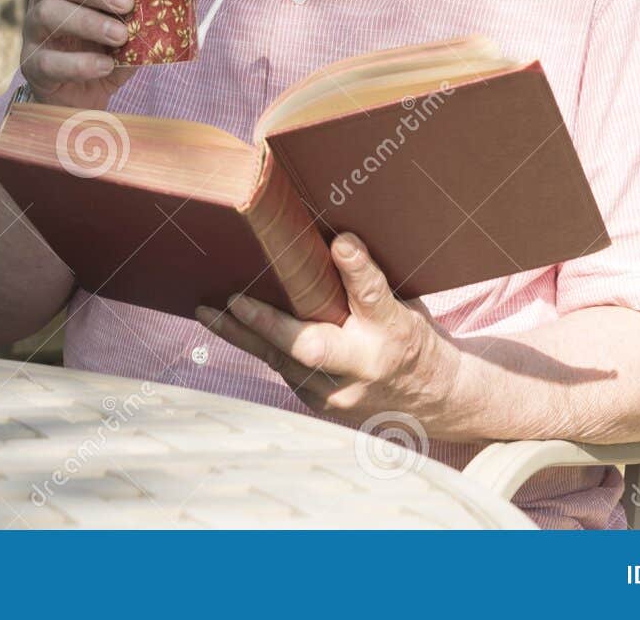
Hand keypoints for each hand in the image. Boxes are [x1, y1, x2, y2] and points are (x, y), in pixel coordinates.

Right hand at [21, 0, 135, 108]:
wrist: (83, 98)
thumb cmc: (105, 51)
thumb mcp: (127, 26)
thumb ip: (145, 10)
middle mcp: (43, 1)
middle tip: (127, 3)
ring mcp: (34, 33)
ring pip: (48, 13)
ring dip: (88, 22)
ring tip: (120, 35)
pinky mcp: (32, 65)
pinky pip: (49, 61)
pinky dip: (80, 63)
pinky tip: (106, 65)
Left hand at [196, 233, 462, 429]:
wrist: (433, 399)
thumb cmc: (410, 337)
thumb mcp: (403, 304)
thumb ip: (367, 282)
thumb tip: (336, 237)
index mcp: (395, 331)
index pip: (374, 296)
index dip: (358, 269)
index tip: (343, 242)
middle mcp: (366, 366)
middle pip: (314, 346)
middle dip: (269, 325)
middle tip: (234, 299)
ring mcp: (340, 392)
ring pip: (283, 361)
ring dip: (241, 335)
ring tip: (207, 310)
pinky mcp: (319, 402)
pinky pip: (280, 368)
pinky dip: (253, 344)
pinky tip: (223, 324)